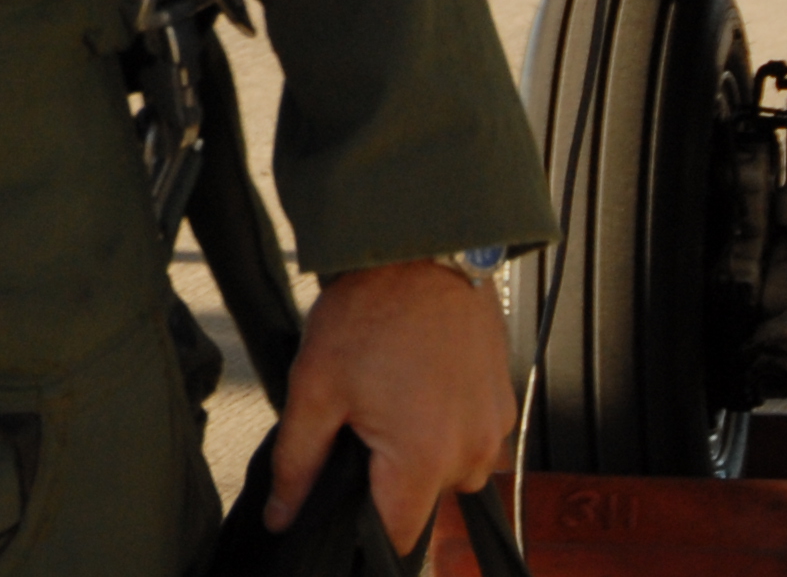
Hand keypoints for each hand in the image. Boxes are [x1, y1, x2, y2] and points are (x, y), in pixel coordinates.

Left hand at [265, 259, 514, 553]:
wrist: (424, 252)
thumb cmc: (371, 311)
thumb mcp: (315, 386)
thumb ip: (298, 462)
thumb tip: (282, 516)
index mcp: (424, 459)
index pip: (395, 535)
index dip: (361, 524)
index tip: (343, 494)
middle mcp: (471, 454)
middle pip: (421, 502)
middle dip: (386, 476)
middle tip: (360, 418)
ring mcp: (494, 431)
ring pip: (446, 472)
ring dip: (417, 451)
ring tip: (389, 393)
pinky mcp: (504, 408)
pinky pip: (468, 440)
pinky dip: (441, 424)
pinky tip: (416, 382)